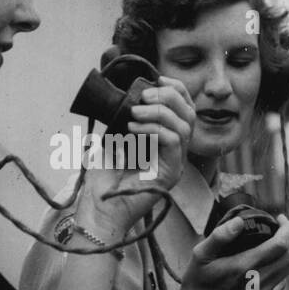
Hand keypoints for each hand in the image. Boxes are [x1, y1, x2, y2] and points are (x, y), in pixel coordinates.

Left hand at [79, 78, 194, 233]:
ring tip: (134, 113)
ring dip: (158, 112)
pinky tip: (133, 131)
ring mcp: (175, 165)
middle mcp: (175, 153)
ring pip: (184, 127)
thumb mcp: (113, 140)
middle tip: (143, 95)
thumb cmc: (104, 181)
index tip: (157, 78)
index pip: (184, 110)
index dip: (175, 90)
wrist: (99, 211)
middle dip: (168, 97)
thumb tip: (127, 96)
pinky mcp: (171, 175)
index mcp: (165, 143)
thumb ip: (125, 120)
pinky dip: (154, 130)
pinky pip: (174, 143)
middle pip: (189, 114)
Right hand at [176, 215, 288, 289]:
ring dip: (288, 252)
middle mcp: (259, 281)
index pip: (281, 245)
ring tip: (277, 241)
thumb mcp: (200, 254)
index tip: (280, 218)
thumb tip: (240, 221)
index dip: (287, 228)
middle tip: (282, 227)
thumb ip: (220, 236)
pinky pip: (282, 281)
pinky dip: (282, 267)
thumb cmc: (197, 282)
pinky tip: (270, 261)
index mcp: (245, 267)